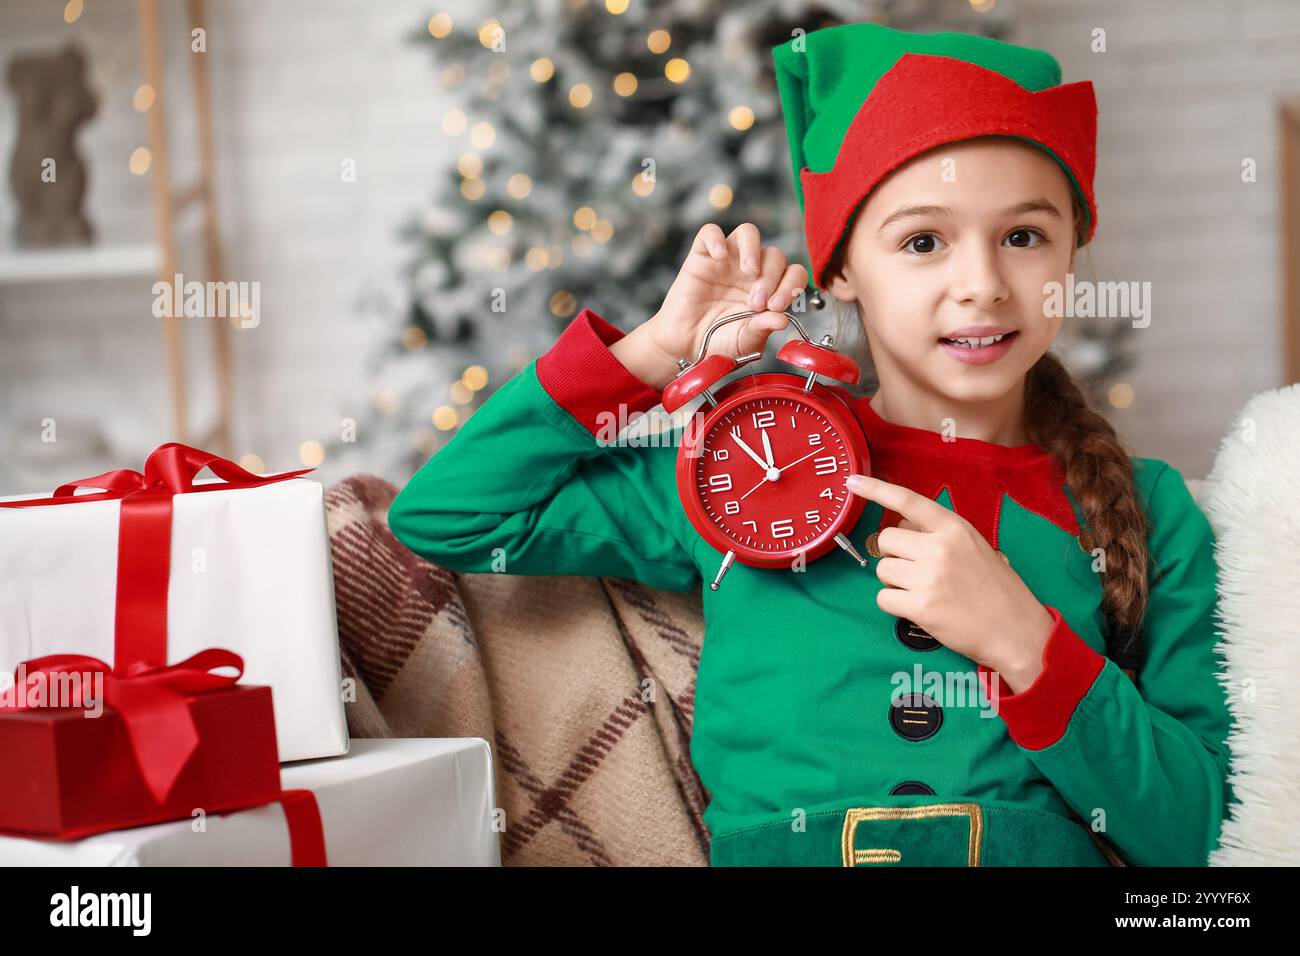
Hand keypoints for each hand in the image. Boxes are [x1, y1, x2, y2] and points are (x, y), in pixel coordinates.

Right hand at [611, 222, 808, 389]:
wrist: (685, 346)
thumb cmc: (718, 342)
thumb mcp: (745, 341)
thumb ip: (763, 329)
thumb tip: (782, 320)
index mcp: (770, 290)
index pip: (792, 274)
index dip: (791, 285)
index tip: (776, 306)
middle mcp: (752, 271)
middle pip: (774, 255)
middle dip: (770, 278)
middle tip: (756, 302)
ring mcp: (728, 261)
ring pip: (748, 233)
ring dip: (753, 249)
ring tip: (748, 271)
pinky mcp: (702, 257)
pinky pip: (710, 233)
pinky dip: (716, 239)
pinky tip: (719, 256)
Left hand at [845, 473, 1054, 692]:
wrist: (1017, 631)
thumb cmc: (996, 589)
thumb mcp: (974, 546)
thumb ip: (939, 533)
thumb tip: (901, 523)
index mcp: (954, 528)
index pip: (908, 501)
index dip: (876, 490)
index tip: (852, 482)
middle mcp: (939, 548)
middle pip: (886, 540)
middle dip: (894, 555)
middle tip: (917, 571)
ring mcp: (929, 578)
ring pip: (882, 570)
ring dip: (894, 582)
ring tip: (924, 591)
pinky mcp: (920, 607)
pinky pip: (883, 598)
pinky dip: (894, 604)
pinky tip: (918, 608)